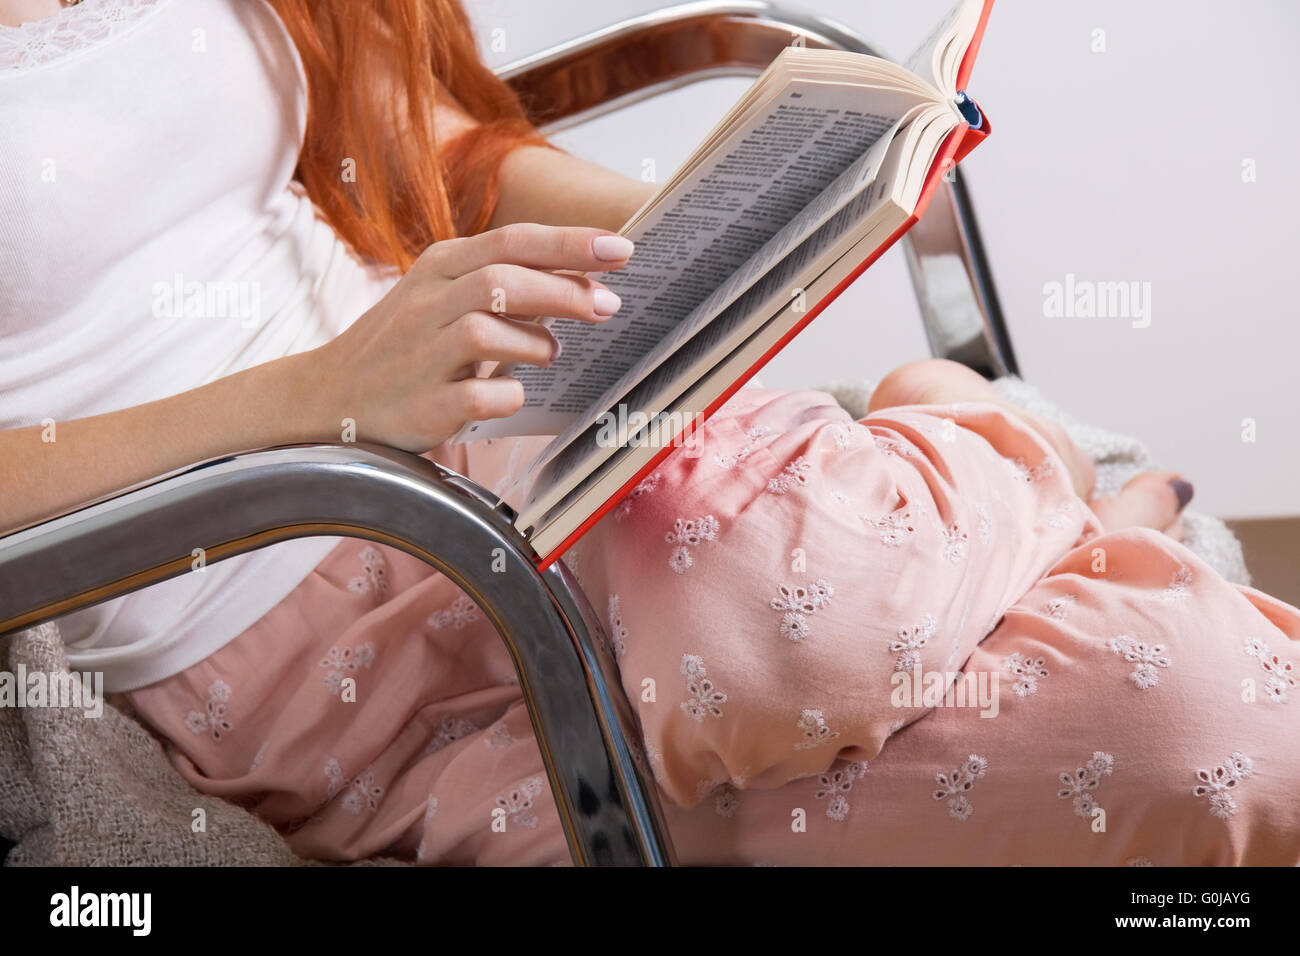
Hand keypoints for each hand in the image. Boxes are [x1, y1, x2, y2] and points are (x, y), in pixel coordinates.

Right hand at [306, 223, 633, 450]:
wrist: (329, 397)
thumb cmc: (405, 346)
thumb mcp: (442, 296)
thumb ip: (502, 282)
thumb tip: (585, 280)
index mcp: (437, 267)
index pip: (511, 240)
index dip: (570, 243)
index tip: (621, 247)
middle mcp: (426, 304)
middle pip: (503, 279)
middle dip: (567, 291)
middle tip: (611, 305)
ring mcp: (421, 355)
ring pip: (489, 330)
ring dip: (536, 343)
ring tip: (550, 353)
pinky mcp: (422, 405)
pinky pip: (481, 395)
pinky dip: (508, 394)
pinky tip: (510, 394)